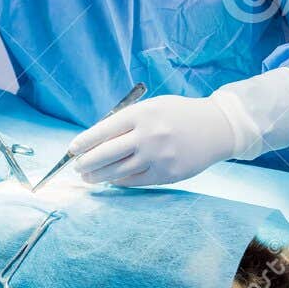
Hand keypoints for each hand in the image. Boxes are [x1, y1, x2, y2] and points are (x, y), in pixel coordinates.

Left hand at [69, 94, 235, 186]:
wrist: (216, 128)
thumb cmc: (179, 115)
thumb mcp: (153, 106)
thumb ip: (128, 120)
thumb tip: (96, 140)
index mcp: (142, 114)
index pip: (104, 130)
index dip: (84, 142)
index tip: (72, 149)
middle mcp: (149, 135)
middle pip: (106, 153)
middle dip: (86, 162)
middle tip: (77, 167)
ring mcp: (158, 157)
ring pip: (118, 171)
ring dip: (99, 176)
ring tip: (89, 176)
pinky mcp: (167, 174)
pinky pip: (135, 181)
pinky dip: (120, 181)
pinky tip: (112, 179)